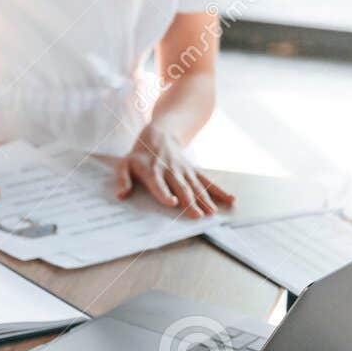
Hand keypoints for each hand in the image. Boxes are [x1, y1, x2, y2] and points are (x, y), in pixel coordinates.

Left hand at [113, 125, 233, 218]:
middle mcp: (170, 171)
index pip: (158, 184)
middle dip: (189, 202)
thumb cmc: (138, 155)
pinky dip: (219, 190)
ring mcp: (184, 171)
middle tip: (197, 216)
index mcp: (151, 171)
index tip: (171, 202)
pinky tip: (230, 200)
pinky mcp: (194, 170)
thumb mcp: (124, 165)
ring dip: (204, 199)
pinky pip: (207, 181)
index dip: (164, 193)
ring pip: (196, 186)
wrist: (158, 134)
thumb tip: (121, 195)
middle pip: (181, 188)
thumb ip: (122, 179)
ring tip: (212, 213)